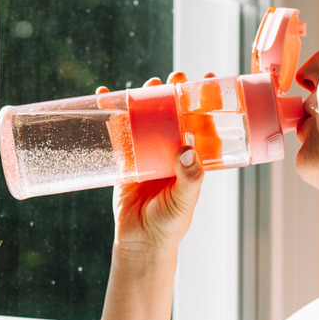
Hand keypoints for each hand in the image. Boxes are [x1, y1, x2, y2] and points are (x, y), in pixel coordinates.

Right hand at [111, 74, 202, 254]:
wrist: (140, 243)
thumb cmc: (170, 224)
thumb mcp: (184, 200)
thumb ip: (189, 178)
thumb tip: (187, 150)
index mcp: (193, 158)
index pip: (204, 122)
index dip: (208, 101)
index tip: (212, 78)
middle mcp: (172, 151)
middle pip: (175, 114)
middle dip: (175, 93)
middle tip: (176, 77)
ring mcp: (148, 153)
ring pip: (148, 118)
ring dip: (146, 98)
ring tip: (147, 82)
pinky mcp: (125, 158)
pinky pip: (119, 131)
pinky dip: (112, 113)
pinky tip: (106, 96)